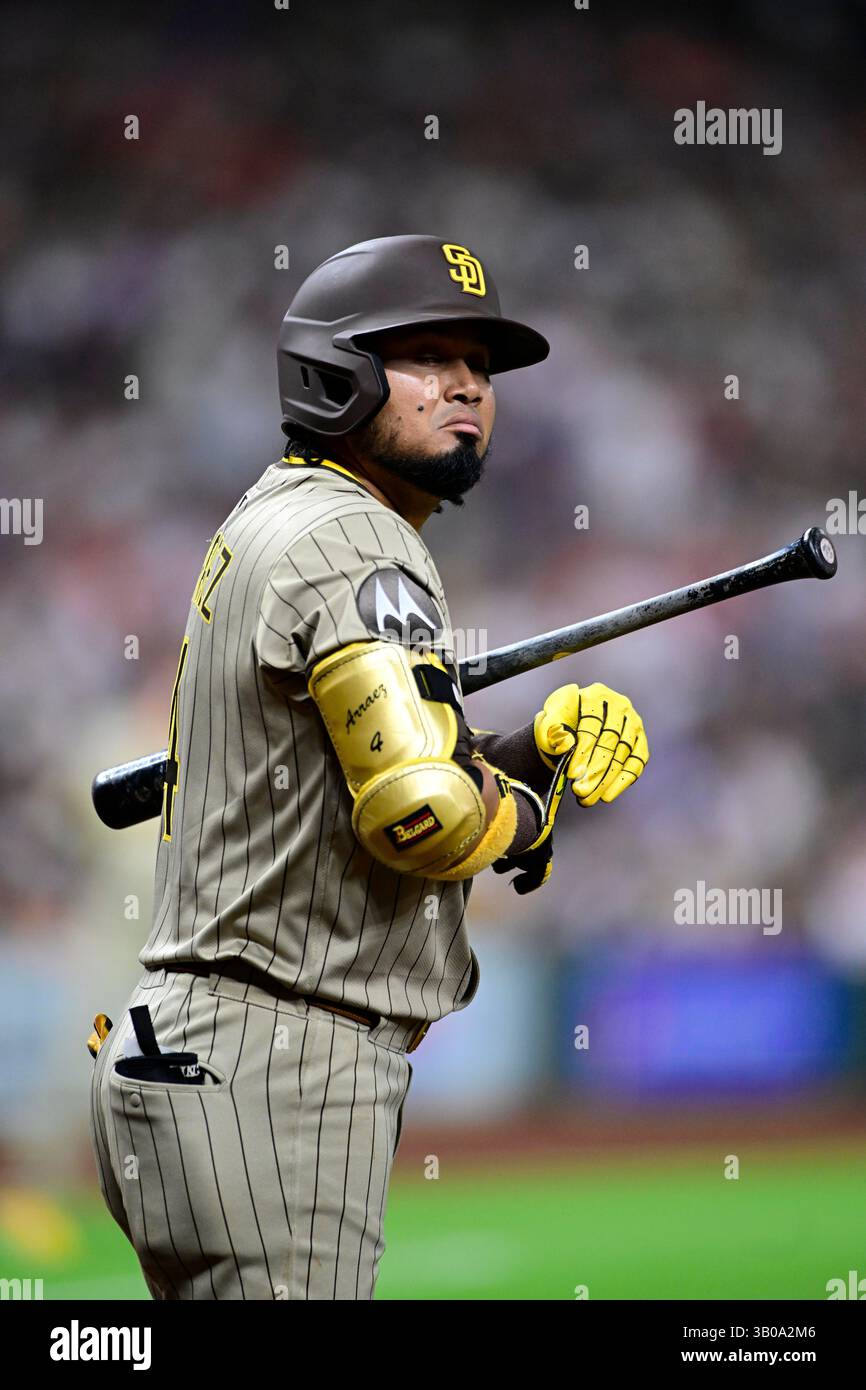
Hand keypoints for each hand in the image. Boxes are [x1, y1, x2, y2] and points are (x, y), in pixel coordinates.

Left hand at [534, 682, 648, 806]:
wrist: (574, 722)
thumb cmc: (561, 721)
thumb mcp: (550, 718)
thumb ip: (553, 728)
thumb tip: (566, 745)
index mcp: (596, 696)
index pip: (591, 727)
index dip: (582, 752)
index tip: (572, 774)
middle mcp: (620, 706)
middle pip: (609, 742)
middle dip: (594, 770)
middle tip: (580, 791)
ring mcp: (633, 723)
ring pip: (623, 755)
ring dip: (606, 780)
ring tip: (588, 798)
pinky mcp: (640, 740)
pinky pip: (637, 762)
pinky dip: (622, 781)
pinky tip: (607, 795)